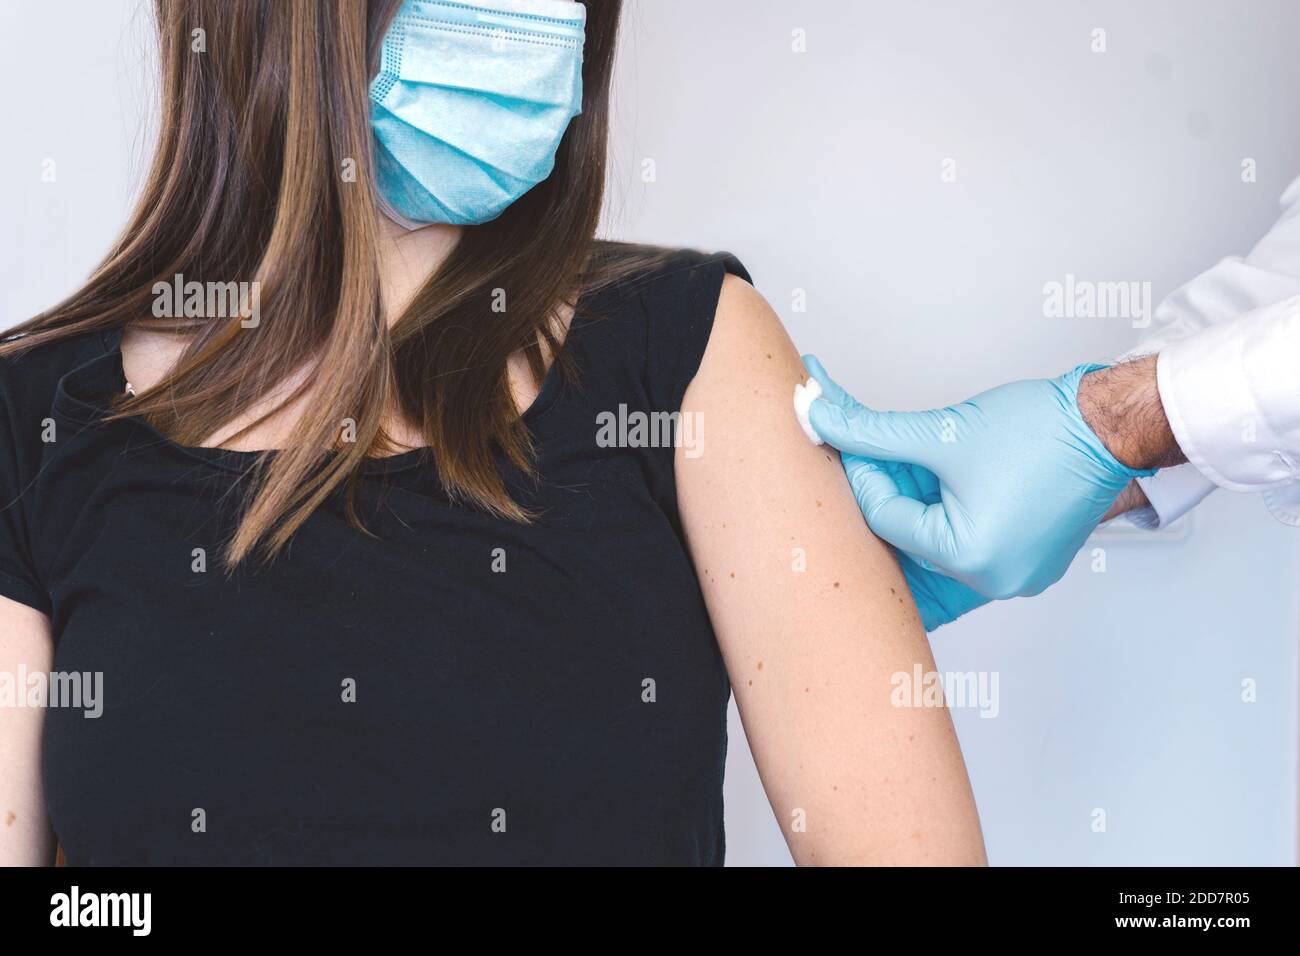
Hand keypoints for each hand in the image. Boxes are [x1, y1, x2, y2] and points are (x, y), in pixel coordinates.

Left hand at [802, 355, 1156, 605]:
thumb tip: (823, 419)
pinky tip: (931, 478)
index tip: (844, 436)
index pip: (886, 518)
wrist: (1109, 427)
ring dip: (911, 499)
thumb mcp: (943, 432)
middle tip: (858, 452)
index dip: (862, 473)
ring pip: (934, 539)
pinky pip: (966, 542)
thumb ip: (873, 432)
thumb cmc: (1043, 430)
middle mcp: (993, 580)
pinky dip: (944, 511)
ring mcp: (1012, 575)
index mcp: (970, 557)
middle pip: (907, 535)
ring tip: (897, 460)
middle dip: (882, 489)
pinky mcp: (1024, 560)